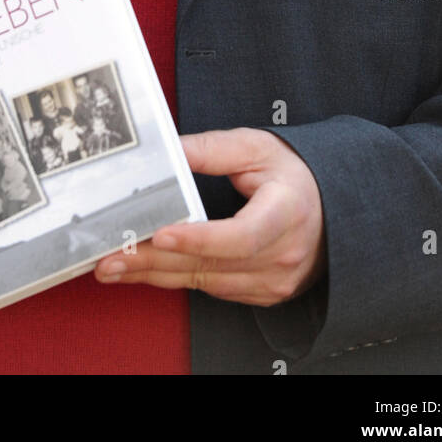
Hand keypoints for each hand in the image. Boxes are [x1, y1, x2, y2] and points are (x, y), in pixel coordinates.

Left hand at [94, 127, 325, 304]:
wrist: (331, 208)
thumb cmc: (293, 174)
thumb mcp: (258, 148)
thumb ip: (212, 149)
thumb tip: (168, 148)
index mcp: (287, 213)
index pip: (240, 236)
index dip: (199, 239)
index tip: (162, 234)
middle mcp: (282, 255)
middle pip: (211, 265)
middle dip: (155, 261)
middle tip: (110, 256)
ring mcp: (273, 281)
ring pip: (204, 282)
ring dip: (155, 274)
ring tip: (112, 265)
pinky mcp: (262, 293)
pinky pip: (211, 288)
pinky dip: (175, 277)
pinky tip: (144, 269)